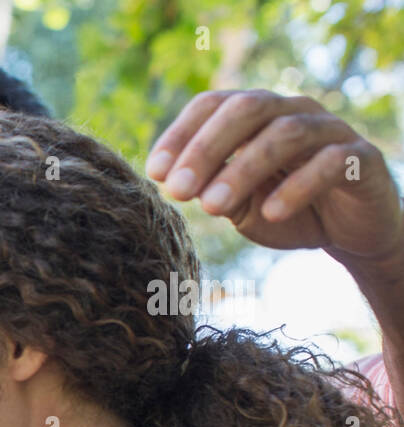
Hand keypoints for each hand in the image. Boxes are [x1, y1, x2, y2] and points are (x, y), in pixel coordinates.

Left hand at [146, 90, 402, 268]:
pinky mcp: (361, 158)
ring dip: (243, 169)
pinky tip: (271, 212)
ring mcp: (330, 130)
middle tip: (178, 190)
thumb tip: (174, 183)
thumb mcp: (238, 206)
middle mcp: (293, 112)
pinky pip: (329, 162)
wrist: (347, 233)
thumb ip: (212, 191)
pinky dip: (297, 186)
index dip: (181, 134)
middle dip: (206, 148)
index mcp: (257, 116)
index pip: (214, 104)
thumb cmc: (284, 210)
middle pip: (247, 108)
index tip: (154, 172)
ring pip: (285, 133)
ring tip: (211, 207)